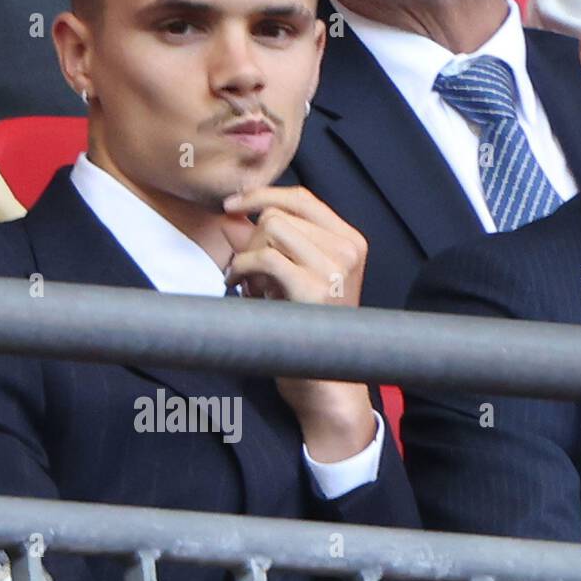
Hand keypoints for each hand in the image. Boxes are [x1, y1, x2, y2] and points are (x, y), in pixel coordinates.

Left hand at [222, 186, 375, 461]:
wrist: (327, 384)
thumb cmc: (306, 332)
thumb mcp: (288, 279)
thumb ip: (263, 244)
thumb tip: (230, 215)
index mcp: (350, 241)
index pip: (300, 198)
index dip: (260, 196)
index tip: (230, 207)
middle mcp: (348, 248)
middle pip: (278, 214)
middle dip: (251, 241)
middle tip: (247, 275)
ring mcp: (336, 267)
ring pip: (269, 230)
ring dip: (247, 256)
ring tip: (249, 286)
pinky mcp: (316, 289)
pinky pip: (265, 258)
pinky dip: (243, 270)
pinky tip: (240, 289)